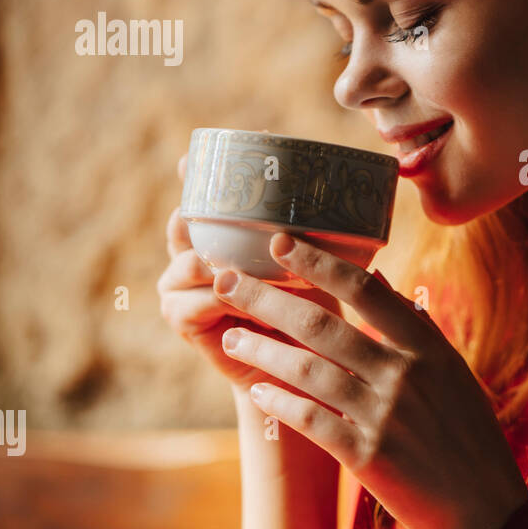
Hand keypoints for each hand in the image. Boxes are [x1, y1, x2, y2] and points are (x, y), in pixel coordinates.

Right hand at [157, 152, 343, 393]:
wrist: (302, 372)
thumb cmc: (314, 310)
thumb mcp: (315, 266)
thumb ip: (315, 234)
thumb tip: (344, 189)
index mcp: (226, 236)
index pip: (206, 199)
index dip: (197, 175)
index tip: (197, 156)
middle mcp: (198, 256)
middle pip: (182, 224)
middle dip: (193, 211)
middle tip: (208, 205)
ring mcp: (185, 288)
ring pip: (184, 264)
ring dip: (207, 262)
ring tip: (229, 264)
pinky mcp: (184, 321)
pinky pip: (187, 305)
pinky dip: (211, 301)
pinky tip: (231, 298)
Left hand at [211, 233, 527, 528]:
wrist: (483, 509)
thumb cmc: (468, 437)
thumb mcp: (453, 372)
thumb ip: (416, 327)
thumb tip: (383, 279)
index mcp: (427, 348)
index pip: (366, 290)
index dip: (319, 262)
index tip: (281, 241)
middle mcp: (405, 375)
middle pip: (324, 325)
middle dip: (268, 298)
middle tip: (227, 280)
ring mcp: (384, 416)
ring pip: (308, 370)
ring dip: (263, 350)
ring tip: (232, 336)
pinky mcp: (367, 456)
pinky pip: (311, 420)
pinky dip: (280, 402)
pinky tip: (257, 391)